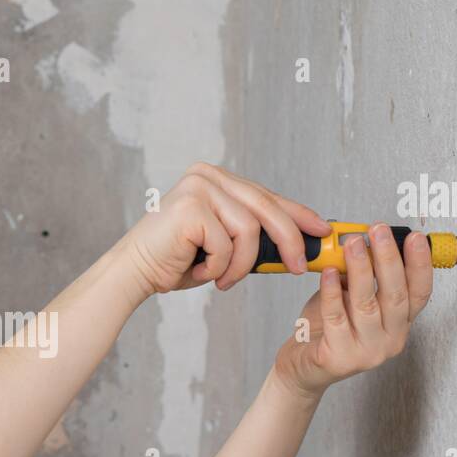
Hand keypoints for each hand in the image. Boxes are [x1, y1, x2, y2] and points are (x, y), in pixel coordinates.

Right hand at [117, 161, 332, 296]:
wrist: (134, 272)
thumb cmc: (176, 262)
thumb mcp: (223, 245)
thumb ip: (252, 237)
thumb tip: (297, 245)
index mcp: (215, 179)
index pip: (266, 195)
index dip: (298, 213)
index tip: (322, 230)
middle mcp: (208, 175)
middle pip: (266, 207)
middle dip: (289, 240)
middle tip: (300, 267)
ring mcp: (199, 187)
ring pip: (249, 230)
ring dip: (240, 265)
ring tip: (223, 280)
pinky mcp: (192, 206)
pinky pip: (227, 244)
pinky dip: (218, 268)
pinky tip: (198, 272)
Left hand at [273, 223, 432, 397]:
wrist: (302, 366)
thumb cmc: (327, 329)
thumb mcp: (351, 298)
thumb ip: (361, 276)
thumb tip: (365, 241)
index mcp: (398, 324)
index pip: (420, 293)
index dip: (420, 264)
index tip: (414, 237)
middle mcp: (388, 340)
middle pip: (395, 295)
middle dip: (388, 258)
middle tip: (379, 231)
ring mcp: (366, 352)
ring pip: (366, 304)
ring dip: (360, 269)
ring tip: (353, 244)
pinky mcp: (338, 358)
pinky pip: (336, 318)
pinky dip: (331, 292)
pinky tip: (328, 272)